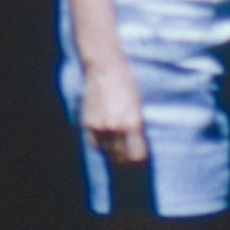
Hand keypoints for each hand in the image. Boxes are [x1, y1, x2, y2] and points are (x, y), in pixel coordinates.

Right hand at [68, 34, 135, 152]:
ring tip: (120, 153)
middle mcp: (115, 128)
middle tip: (131, 159)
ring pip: (108, 154)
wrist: (104, 68)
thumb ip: (137, 125)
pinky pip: (95, 145)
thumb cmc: (126, 83)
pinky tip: (107, 142)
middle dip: (128, 161)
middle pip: (122, 159)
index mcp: (132, 123)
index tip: (141, 157)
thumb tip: (137, 143)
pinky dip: (101, 146)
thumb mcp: (138, 105)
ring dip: (114, 155)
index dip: (140, 159)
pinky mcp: (88, 125)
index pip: (137, 155)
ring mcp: (99, 128)